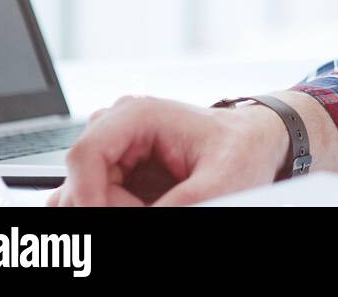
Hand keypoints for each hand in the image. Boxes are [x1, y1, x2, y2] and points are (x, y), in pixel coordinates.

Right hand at [46, 95, 287, 206]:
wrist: (254, 144)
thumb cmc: (242, 151)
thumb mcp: (220, 183)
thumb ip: (177, 205)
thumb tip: (136, 216)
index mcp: (140, 115)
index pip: (85, 156)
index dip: (86, 197)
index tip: (102, 223)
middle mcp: (119, 127)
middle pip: (84, 182)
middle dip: (109, 207)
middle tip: (159, 205)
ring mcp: (116, 148)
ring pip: (88, 196)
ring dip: (116, 207)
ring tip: (161, 200)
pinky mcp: (118, 170)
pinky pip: (98, 200)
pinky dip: (119, 209)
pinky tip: (154, 203)